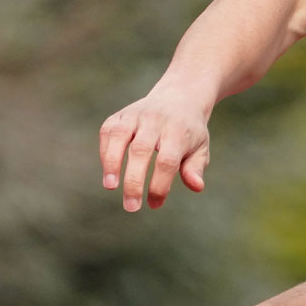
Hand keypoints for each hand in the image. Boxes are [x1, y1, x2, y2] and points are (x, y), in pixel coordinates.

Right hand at [99, 90, 212, 211]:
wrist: (179, 97)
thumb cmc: (189, 132)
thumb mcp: (200, 148)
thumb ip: (196, 168)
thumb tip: (196, 186)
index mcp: (178, 131)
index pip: (167, 161)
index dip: (160, 184)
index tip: (155, 204)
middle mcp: (156, 120)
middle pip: (141, 150)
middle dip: (134, 181)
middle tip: (131, 207)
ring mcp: (136, 115)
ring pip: (119, 135)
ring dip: (111, 162)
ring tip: (110, 187)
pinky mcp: (121, 114)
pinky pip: (108, 131)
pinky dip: (105, 152)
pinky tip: (108, 172)